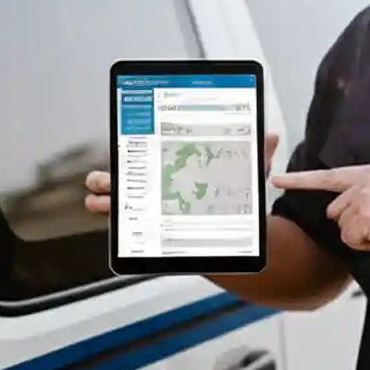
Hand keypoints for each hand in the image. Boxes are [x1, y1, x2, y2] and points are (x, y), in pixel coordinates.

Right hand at [85, 132, 280, 214]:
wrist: (231, 235)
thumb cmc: (230, 200)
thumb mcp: (243, 176)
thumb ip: (255, 157)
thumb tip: (271, 137)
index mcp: (174, 164)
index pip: (150, 149)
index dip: (134, 140)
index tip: (125, 134)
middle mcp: (157, 183)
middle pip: (128, 175)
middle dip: (111, 174)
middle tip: (102, 176)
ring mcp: (150, 206)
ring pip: (121, 199)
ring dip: (107, 199)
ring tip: (98, 199)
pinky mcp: (151, 229)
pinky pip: (129, 226)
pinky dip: (117, 223)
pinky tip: (112, 222)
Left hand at [271, 163, 369, 262]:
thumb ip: (362, 194)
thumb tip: (340, 209)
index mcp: (369, 173)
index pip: (328, 176)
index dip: (300, 180)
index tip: (279, 180)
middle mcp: (364, 183)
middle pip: (335, 211)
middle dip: (352, 223)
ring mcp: (364, 201)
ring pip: (343, 228)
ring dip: (361, 236)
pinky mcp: (366, 220)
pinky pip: (352, 240)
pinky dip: (367, 245)